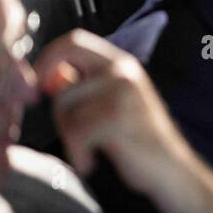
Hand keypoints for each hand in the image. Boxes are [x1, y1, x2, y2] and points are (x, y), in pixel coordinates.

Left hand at [34, 29, 212, 212]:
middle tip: (66, 130)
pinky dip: (77, 153)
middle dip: (55, 103)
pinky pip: (74, 131)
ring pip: (64, 105)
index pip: (74, 41)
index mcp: (123, 64)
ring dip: (68, 135)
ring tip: (88, 151)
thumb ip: (85, 86)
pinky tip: (90, 163)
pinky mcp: (116, 118)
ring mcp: (122, 93)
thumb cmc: (139, 142)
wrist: (171, 171)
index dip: (48, 58)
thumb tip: (51, 76)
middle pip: (61, 72)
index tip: (41, 87)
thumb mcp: (113, 105)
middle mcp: (124, 71)